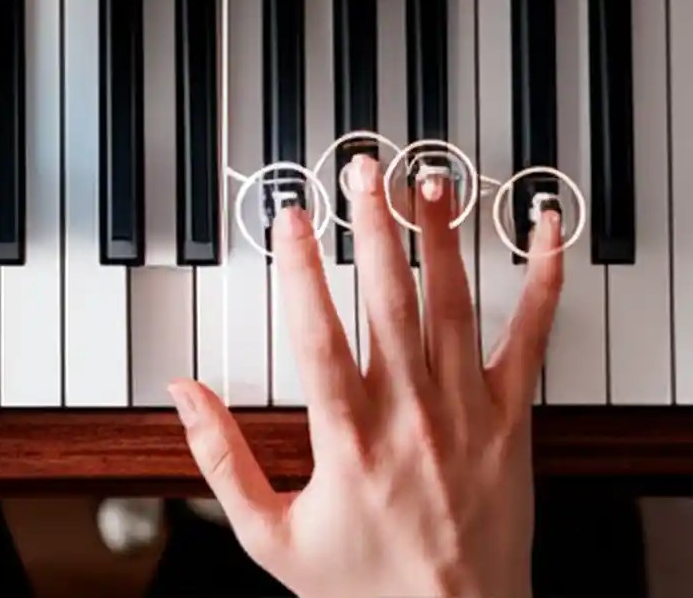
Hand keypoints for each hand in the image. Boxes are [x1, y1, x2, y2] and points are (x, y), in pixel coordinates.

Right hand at [170, 155, 562, 597]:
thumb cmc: (364, 585)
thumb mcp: (269, 535)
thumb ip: (222, 459)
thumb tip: (185, 396)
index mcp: (348, 439)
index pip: (318, 335)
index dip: (301, 270)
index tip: (291, 218)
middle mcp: (410, 413)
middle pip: (391, 300)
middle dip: (374, 226)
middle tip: (362, 171)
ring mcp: (467, 410)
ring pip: (455, 305)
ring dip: (440, 236)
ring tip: (427, 181)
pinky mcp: (512, 417)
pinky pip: (532, 338)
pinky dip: (543, 280)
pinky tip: (542, 232)